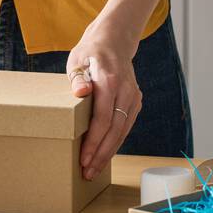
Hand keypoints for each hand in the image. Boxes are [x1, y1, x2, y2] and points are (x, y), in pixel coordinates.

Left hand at [67, 24, 141, 179]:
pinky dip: (116, 141)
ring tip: (94, 169)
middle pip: (115, 129)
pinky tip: (105, 153)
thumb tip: (80, 92)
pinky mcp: (135, 100)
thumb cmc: (90, 52)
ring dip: (109, 152)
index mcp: (109, 80)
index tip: (83, 158)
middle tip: (87, 172)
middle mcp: (125, 90)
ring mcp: (133, 96)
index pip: (102, 118)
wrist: (114, 40)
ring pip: (123, 130)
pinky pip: (126, 125)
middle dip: (101, 154)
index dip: (94, 141)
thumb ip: (77, 77)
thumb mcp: (77, 59)